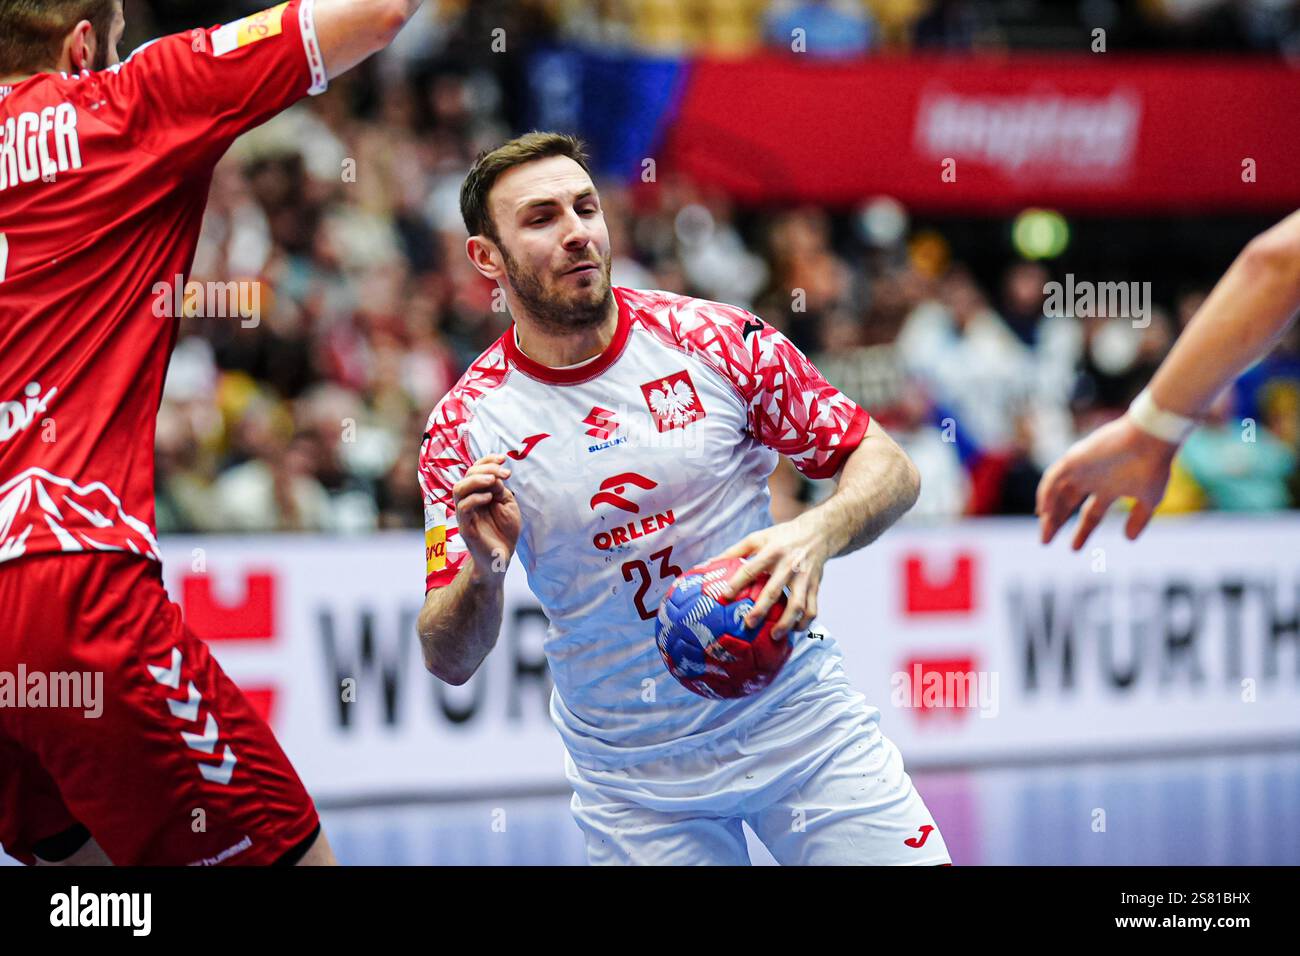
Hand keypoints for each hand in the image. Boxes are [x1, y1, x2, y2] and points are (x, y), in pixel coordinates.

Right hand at [453, 453, 521, 575]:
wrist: (502, 558)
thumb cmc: (504, 531)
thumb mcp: (507, 505)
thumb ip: (500, 490)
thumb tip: (495, 477)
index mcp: (477, 494)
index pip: (474, 470)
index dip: (486, 460)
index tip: (503, 458)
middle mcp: (468, 502)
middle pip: (466, 476)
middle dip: (485, 468)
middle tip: (504, 472)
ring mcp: (465, 514)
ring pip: (459, 489)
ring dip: (477, 480)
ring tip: (494, 480)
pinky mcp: (465, 527)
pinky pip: (463, 508)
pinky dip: (475, 499)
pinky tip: (490, 498)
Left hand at [709, 515, 830, 640]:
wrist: (818, 532)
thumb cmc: (781, 536)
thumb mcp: (758, 537)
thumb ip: (734, 551)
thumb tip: (708, 564)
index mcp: (772, 551)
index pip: (752, 568)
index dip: (737, 583)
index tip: (724, 596)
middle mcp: (789, 565)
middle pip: (774, 590)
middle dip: (761, 609)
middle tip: (749, 624)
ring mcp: (804, 577)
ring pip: (798, 604)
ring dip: (787, 622)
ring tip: (774, 635)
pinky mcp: (815, 586)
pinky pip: (812, 608)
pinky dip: (804, 622)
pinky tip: (794, 630)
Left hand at [1036, 414, 1179, 549]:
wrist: (1151, 439)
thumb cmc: (1154, 466)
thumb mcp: (1150, 498)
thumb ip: (1139, 518)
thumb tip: (1129, 540)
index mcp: (1109, 488)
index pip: (1090, 514)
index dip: (1082, 532)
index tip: (1074, 549)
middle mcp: (1092, 479)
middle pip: (1066, 503)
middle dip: (1055, 522)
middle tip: (1045, 542)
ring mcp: (1082, 468)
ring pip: (1056, 492)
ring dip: (1048, 511)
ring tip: (1044, 531)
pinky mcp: (1075, 458)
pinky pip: (1053, 476)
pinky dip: (1045, 492)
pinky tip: (1043, 510)